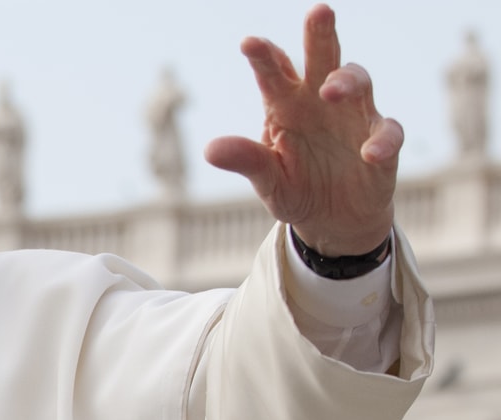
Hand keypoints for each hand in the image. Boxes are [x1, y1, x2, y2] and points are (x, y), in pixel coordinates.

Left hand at [203, 3, 400, 255]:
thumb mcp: (268, 180)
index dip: (264, 56)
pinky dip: (381, 140)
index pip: (274, 74)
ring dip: (347, 81)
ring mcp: (355, 117)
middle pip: (323, 58)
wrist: (333, 221)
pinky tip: (369, 153)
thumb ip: (247, 161)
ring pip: (359, 82)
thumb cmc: (295, 188)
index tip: (248, 43)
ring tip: (330, 90)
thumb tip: (210, 151)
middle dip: (321, 34)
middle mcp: (321, 102)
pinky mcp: (382, 142)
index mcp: (286, 106)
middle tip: (318, 11)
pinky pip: (387, 132)